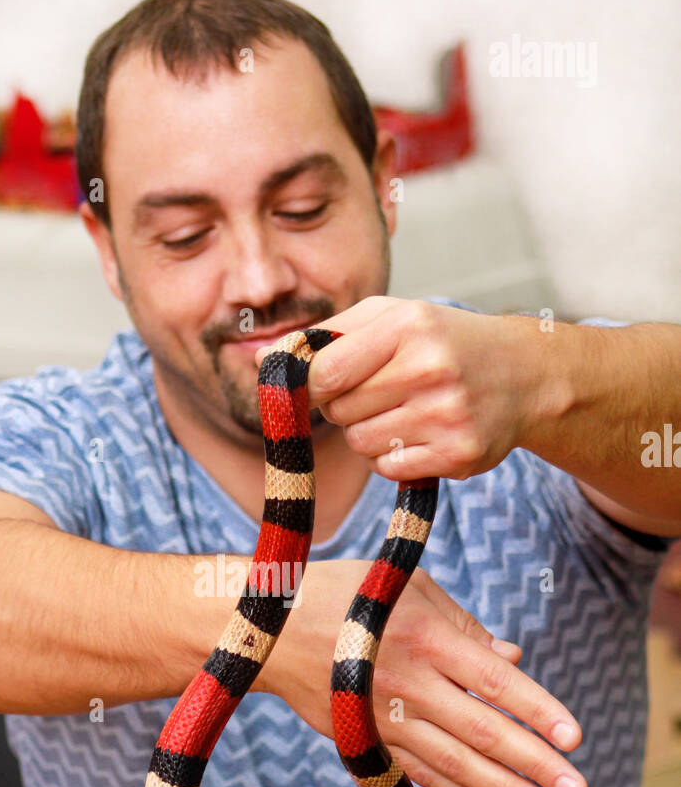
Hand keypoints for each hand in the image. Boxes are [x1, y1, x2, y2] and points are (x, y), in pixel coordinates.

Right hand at [257, 560, 586, 786]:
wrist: (262, 628)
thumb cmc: (345, 595)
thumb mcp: (407, 588)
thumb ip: (464, 624)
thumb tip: (514, 662)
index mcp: (423, 635)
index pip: (494, 681)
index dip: (537, 711)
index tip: (575, 737)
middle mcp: (404, 681)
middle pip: (481, 729)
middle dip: (533, 763)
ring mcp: (380, 716)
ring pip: (452, 761)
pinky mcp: (362, 738)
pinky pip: (417, 771)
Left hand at [258, 297, 547, 481]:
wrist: (523, 374)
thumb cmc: (441, 341)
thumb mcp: (390, 318)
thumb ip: (325, 337)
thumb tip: (262, 361)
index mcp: (409, 327)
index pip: (326, 371)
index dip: (316, 383)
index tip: (327, 381)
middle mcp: (430, 370)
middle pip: (340, 411)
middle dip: (346, 405)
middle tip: (379, 391)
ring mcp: (447, 416)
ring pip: (361, 442)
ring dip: (369, 431)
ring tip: (402, 409)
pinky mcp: (458, 455)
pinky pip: (388, 468)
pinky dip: (392, 456)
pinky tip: (419, 432)